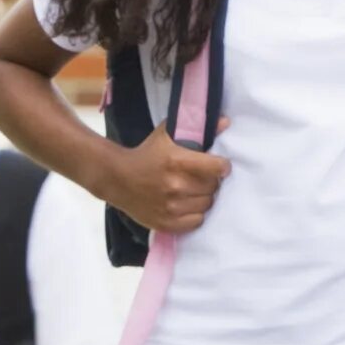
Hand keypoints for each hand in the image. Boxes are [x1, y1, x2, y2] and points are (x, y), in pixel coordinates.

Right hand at [109, 122, 231, 233]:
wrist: (117, 178)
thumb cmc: (146, 154)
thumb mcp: (167, 135)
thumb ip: (196, 128)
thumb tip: (227, 122)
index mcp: (178, 161)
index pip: (217, 168)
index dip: (222, 167)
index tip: (220, 166)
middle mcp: (176, 186)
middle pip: (213, 187)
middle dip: (211, 181)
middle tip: (202, 178)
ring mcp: (172, 207)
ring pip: (207, 205)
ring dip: (203, 198)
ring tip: (194, 191)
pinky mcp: (167, 223)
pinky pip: (197, 222)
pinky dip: (195, 214)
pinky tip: (188, 206)